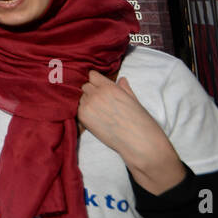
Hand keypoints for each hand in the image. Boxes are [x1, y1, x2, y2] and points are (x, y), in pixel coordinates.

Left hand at [78, 71, 184, 193]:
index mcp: (110, 87)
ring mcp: (88, 105)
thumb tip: (121, 80)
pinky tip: (92, 117)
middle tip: (98, 101)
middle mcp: (96, 93)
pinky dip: (82, 111)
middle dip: (89, 91)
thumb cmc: (141, 121)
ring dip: (84, 101)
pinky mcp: (83, 117)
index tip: (98, 86)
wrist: (139, 142)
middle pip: (84, 86)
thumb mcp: (133, 100)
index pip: (92, 75)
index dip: (95, 80)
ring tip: (96, 110)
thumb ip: (124, 89)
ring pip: (79, 97)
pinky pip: (77, 108)